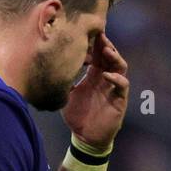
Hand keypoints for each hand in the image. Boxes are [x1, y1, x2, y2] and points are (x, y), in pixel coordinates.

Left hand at [62, 34, 128, 149]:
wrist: (85, 138)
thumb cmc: (77, 116)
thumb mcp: (66, 95)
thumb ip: (62, 81)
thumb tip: (48, 69)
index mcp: (93, 75)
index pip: (96, 54)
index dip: (93, 43)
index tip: (86, 32)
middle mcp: (105, 78)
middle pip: (109, 55)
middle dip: (105, 44)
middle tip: (98, 34)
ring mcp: (113, 88)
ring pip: (120, 66)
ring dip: (114, 57)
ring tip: (106, 50)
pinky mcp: (119, 100)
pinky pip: (122, 85)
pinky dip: (116, 79)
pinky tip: (107, 75)